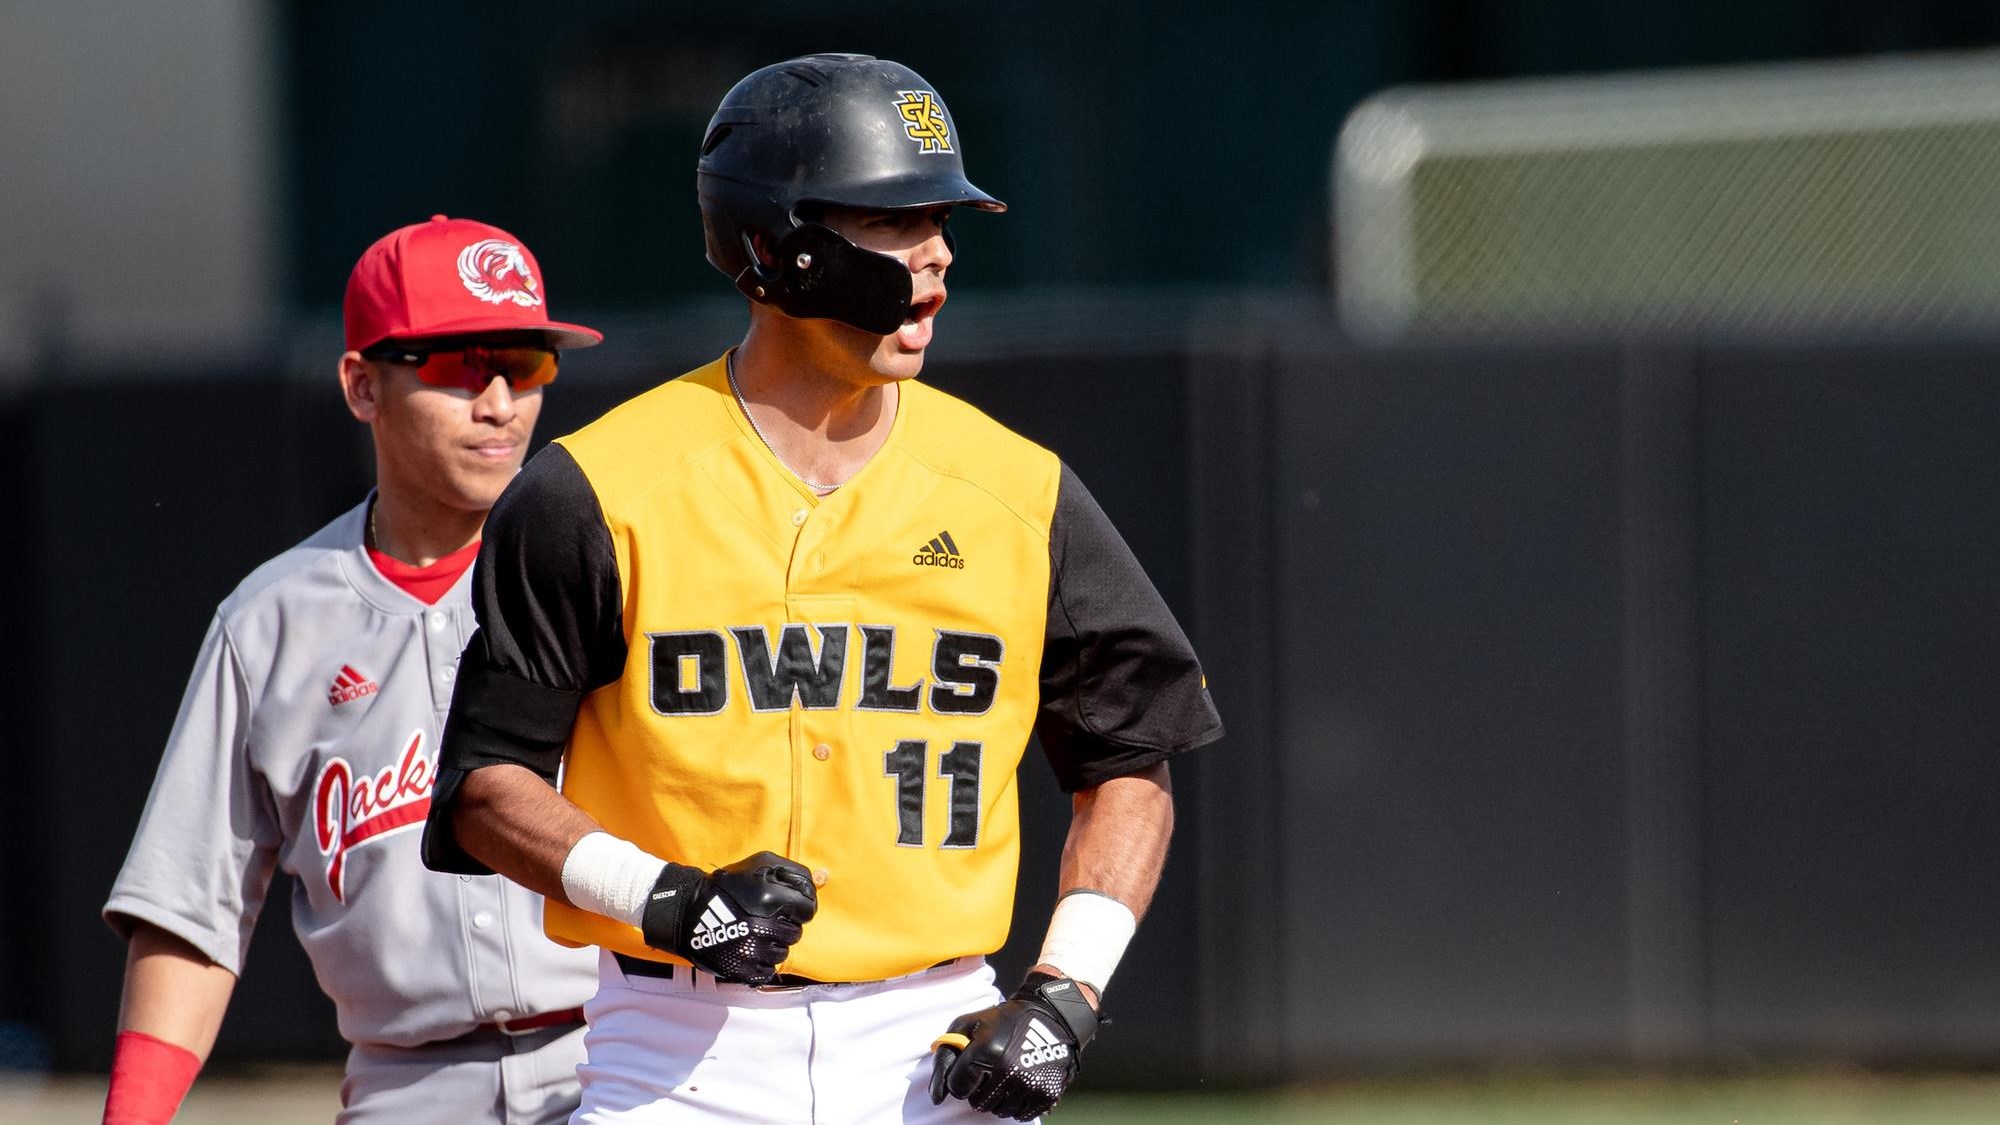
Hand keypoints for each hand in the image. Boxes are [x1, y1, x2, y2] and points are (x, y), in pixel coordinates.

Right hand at [640, 851, 817, 983]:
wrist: (688, 911)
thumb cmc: (729, 886)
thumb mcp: (761, 866)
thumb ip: (794, 873)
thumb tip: (825, 877)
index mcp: (769, 898)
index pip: (808, 909)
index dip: (799, 907)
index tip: (785, 906)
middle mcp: (763, 926)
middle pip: (796, 933)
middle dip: (785, 925)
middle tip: (766, 919)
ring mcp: (752, 950)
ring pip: (782, 953)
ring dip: (773, 944)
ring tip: (756, 933)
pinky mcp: (742, 969)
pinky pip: (767, 971)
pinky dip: (761, 963)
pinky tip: (749, 949)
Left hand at [929, 972, 1100, 1119]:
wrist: (1050, 1017)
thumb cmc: (1002, 1021)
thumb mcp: (966, 1025)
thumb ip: (945, 1058)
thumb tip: (936, 1097)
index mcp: (986, 1051)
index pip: (957, 1087)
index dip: (960, 1078)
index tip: (971, 1068)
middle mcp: (1008, 1070)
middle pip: (978, 1103)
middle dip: (979, 1089)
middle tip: (990, 1070)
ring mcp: (1028, 1084)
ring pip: (998, 1110)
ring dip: (998, 1097)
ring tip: (1007, 1075)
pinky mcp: (1046, 1093)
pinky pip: (1020, 1115)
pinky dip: (1017, 1104)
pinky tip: (1021, 1084)